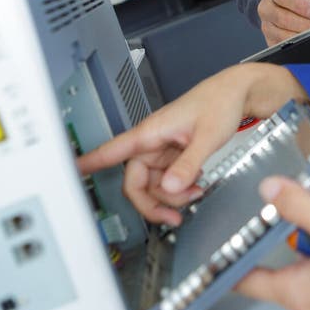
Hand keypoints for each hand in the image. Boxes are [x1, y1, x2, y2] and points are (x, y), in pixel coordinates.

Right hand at [77, 63, 307, 225]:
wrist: (238, 92)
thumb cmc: (221, 101)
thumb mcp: (208, 135)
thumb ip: (189, 163)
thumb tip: (170, 187)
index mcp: (151, 132)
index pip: (112, 151)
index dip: (90, 164)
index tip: (71, 174)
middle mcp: (153, 141)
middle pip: (136, 182)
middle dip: (153, 202)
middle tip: (174, 216)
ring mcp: (164, 149)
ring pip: (153, 184)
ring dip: (171, 197)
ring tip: (196, 194)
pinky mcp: (176, 153)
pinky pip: (168, 179)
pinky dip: (181, 188)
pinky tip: (197, 186)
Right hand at [258, 0, 309, 45]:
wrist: (293, 11)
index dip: (300, 4)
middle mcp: (265, 7)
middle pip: (282, 17)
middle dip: (304, 23)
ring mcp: (266, 26)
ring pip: (282, 34)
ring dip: (302, 34)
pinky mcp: (270, 41)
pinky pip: (283, 46)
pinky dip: (298, 44)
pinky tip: (308, 39)